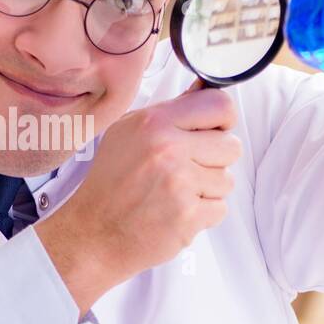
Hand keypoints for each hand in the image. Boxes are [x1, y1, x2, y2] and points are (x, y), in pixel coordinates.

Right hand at [34, 84, 241, 315]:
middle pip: (231, 146)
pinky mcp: (187, 216)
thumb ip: (169, 113)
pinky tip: (176, 212)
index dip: (224, 119)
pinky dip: (203, 214)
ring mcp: (179, 184)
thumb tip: (202, 90)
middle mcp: (168, 149)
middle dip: (216, 160)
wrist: (92, 233)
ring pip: (227, 180)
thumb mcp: (128, 133)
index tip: (215, 131)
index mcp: (154, 123)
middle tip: (189, 170)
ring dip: (208, 189)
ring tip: (176, 193)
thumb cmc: (110, 184)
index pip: (220, 105)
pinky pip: (220, 208)